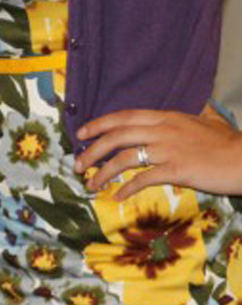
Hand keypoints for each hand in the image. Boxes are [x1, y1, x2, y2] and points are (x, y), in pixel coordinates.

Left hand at [75, 105, 241, 198]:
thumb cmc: (228, 143)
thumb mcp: (206, 121)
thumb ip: (190, 117)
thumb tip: (197, 108)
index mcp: (165, 117)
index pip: (123, 117)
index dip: (99, 124)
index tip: (82, 133)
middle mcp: (162, 130)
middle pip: (116, 136)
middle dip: (92, 150)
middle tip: (77, 163)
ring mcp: (168, 150)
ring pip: (124, 158)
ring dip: (103, 172)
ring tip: (91, 183)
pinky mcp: (177, 170)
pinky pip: (144, 178)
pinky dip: (127, 188)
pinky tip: (117, 196)